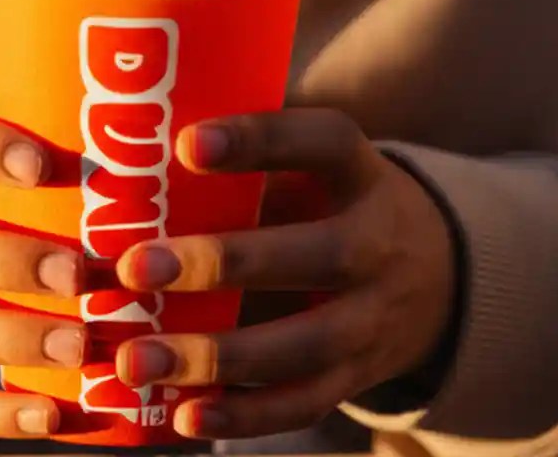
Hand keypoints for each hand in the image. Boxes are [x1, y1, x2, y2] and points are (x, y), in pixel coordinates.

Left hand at [112, 108, 457, 439]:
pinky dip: (243, 416)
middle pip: (317, 255)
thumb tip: (121, 161)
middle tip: (137, 268)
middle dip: (223, 262)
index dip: (260, 140)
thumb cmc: (330, 205)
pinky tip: (183, 414)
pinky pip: (304, 404)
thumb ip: (242, 161)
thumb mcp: (311, 169)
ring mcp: (373, 319)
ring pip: (304, 346)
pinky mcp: (357, 377)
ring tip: (135, 360)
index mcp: (359, 174)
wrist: (435, 277)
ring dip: (215, 357)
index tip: (186, 144)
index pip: (323, 142)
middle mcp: (377, 244)